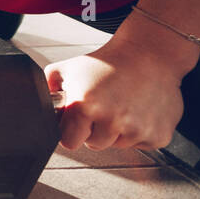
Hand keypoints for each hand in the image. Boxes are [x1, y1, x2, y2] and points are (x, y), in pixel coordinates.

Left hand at [44, 40, 184, 150]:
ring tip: (122, 105)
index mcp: (85, 106)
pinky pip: (140, 143)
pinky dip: (139, 131)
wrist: (149, 54)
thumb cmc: (108, 62)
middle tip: (103, 108)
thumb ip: (48, 87)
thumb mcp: (68, 69)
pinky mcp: (158, 136)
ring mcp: (136, 130)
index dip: (71, 132)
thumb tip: (40, 103)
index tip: (76, 123)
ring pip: (118, 144)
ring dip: (117, 131)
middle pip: (94, 144)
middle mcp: (111, 120)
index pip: (69, 141)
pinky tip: (139, 109)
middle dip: (94, 130)